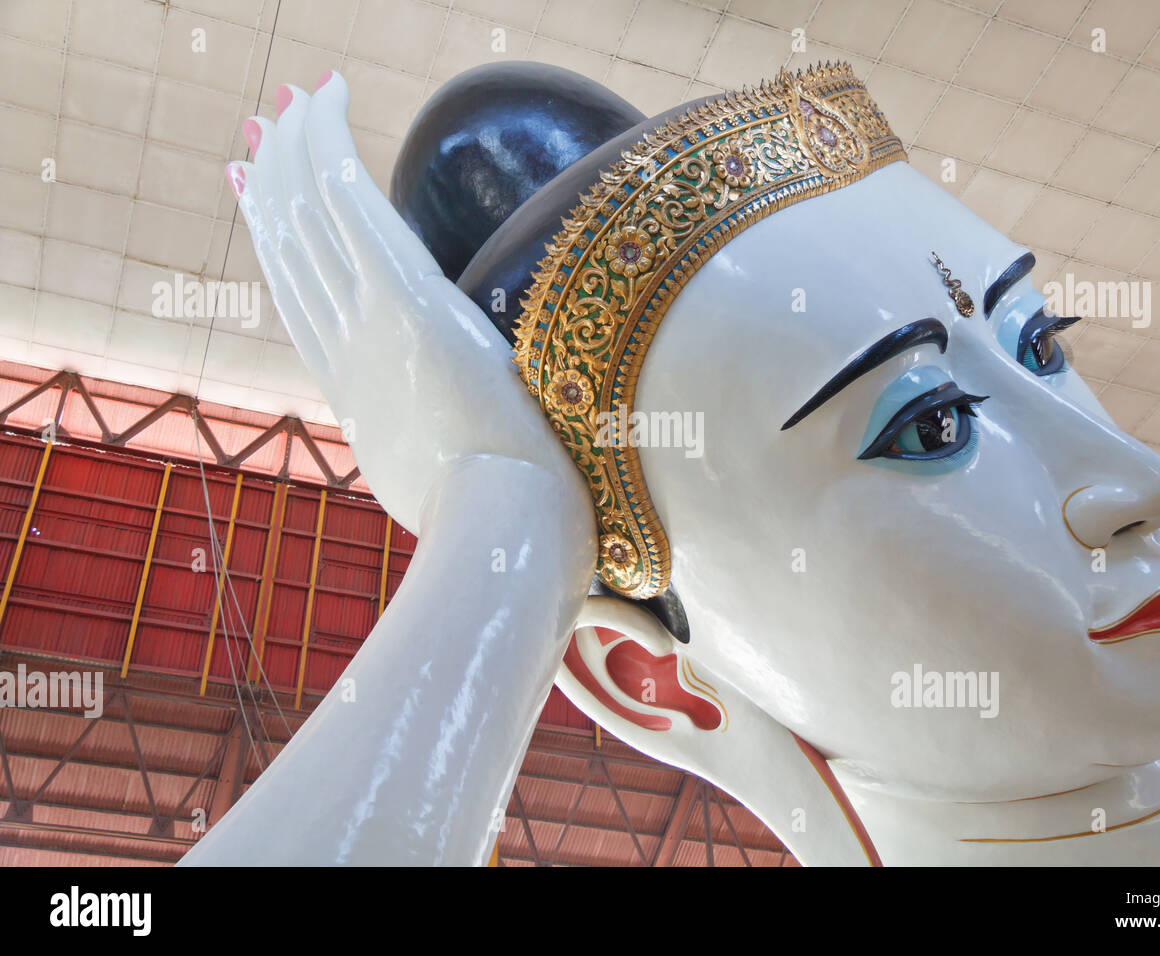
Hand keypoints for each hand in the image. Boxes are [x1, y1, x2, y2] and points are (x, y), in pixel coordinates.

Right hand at [227, 72, 583, 532]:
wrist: (504, 535)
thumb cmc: (495, 527)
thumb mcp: (445, 492)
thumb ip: (437, 463)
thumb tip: (463, 463)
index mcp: (359, 394)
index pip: (304, 301)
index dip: (275, 243)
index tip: (254, 195)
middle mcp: (353, 353)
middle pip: (296, 251)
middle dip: (271, 183)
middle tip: (253, 129)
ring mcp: (375, 329)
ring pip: (317, 222)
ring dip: (301, 151)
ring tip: (288, 99)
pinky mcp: (411, 308)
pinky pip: (359, 214)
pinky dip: (334, 154)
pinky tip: (325, 104)